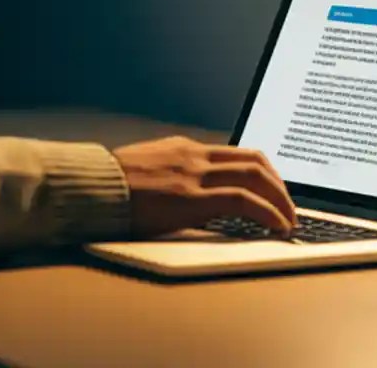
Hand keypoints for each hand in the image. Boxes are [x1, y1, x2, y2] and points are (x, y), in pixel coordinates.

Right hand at [111, 136, 298, 237]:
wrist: (86, 188)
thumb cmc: (108, 188)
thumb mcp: (148, 172)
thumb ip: (175, 177)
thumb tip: (195, 198)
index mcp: (184, 149)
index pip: (238, 154)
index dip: (265, 173)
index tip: (275, 191)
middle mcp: (194, 156)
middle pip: (255, 161)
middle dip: (280, 185)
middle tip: (289, 207)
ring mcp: (194, 175)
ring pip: (257, 177)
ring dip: (281, 200)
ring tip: (288, 220)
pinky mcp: (190, 198)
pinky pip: (243, 201)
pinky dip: (268, 212)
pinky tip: (277, 226)